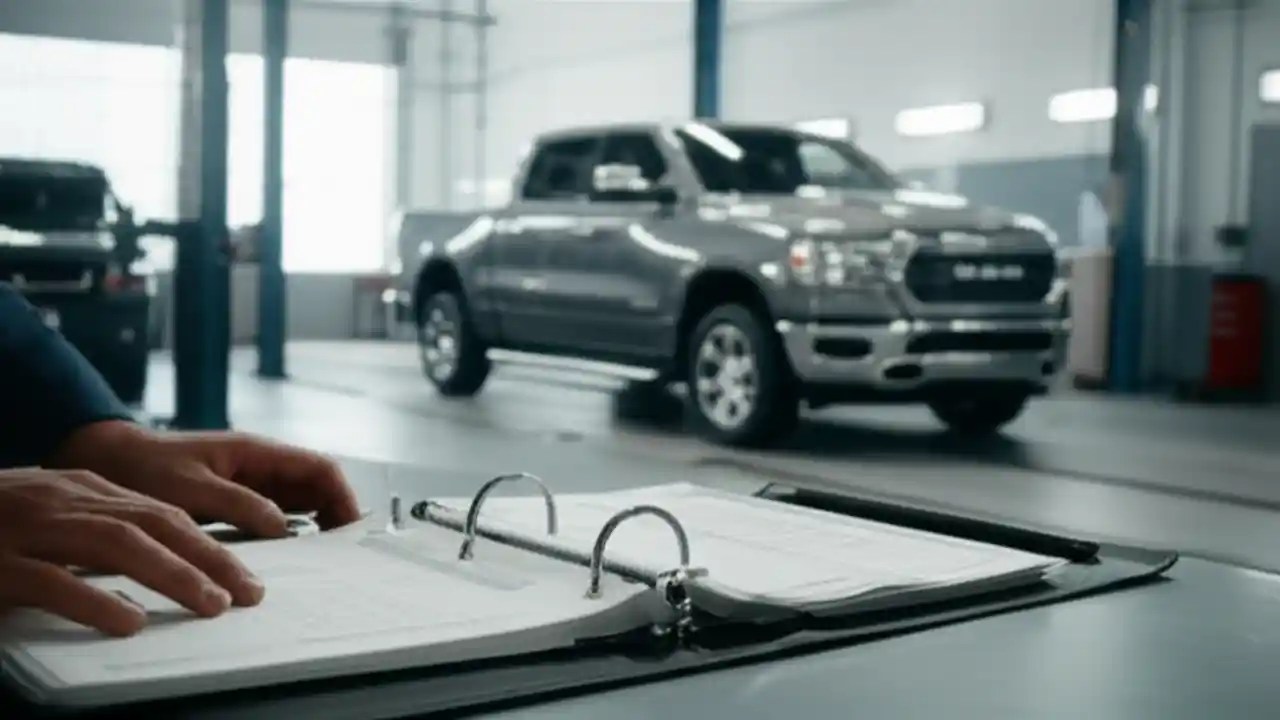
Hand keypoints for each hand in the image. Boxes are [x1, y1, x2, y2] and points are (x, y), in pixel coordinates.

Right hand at [0, 468, 263, 636]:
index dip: (210, 541)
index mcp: (80, 489)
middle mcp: (62, 500)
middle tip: (249, 592)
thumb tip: (166, 559)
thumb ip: (98, 529)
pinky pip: (52, 581)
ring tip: (210, 605)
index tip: (249, 572)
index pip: (162, 511)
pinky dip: (94, 601)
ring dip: (172, 574)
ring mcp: (28, 528)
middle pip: (154, 523)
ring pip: (116, 543)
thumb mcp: (50, 516)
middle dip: (210, 558)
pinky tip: (127, 623)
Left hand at [48, 421, 360, 538]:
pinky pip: (269, 520)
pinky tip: (279, 560)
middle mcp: (258, 467)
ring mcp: (246, 484)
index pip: (320, 469)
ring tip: (316, 562)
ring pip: (295, 506)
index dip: (343, 497)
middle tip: (339, 555)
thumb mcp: (191, 488)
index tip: (350, 530)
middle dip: (333, 518)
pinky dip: (283, 537)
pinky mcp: (231, 503)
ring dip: (310, 530)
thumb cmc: (143, 466)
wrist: (101, 460)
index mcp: (256, 452)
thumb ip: (240, 505)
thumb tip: (285, 528)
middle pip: (315, 489)